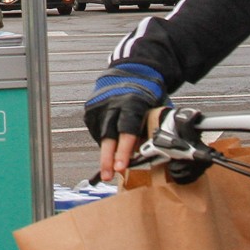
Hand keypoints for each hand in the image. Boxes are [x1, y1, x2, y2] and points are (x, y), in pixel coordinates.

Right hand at [84, 62, 165, 181]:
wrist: (128, 72)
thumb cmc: (147, 95)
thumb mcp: (156, 107)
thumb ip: (155, 128)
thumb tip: (159, 151)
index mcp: (132, 104)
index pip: (127, 130)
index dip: (124, 150)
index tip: (121, 167)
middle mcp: (113, 104)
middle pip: (109, 136)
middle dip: (107, 158)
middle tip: (108, 177)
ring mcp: (99, 106)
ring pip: (101, 135)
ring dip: (106, 153)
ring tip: (109, 167)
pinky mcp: (90, 109)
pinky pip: (96, 131)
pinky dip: (103, 140)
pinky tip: (110, 144)